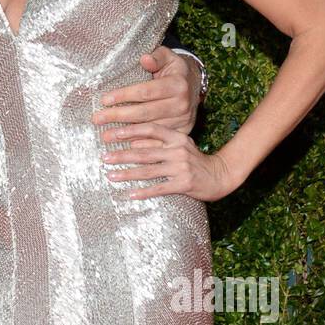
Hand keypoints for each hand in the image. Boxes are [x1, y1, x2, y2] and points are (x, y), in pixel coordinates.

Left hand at [91, 47, 201, 134]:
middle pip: (144, 112)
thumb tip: (144, 59)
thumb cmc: (174, 71)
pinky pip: (158, 140)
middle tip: (97, 119)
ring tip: (105, 135)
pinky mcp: (182, 133)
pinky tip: (124, 144)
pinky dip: (140, 143)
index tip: (104, 100)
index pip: (145, 91)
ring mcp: (183, 120)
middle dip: (118, 116)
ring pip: (149, 128)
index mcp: (177, 85)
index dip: (124, 96)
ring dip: (126, 133)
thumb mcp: (168, 58)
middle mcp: (182, 104)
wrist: (194, 86)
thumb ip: (156, 57)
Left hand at [101, 122, 237, 200]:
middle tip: (104, 157)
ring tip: (110, 175)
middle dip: (122, 155)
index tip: (112, 133)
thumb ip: (159, 142)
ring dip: (127, 174)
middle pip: (144, 152)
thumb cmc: (194, 160)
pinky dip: (143, 192)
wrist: (220, 175)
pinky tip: (130, 194)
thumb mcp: (180, 145)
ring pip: (148, 171)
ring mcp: (181, 168)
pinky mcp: (183, 184)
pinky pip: (159, 188)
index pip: (151, 130)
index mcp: (177, 137)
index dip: (131, 131)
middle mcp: (178, 150)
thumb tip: (132, 141)